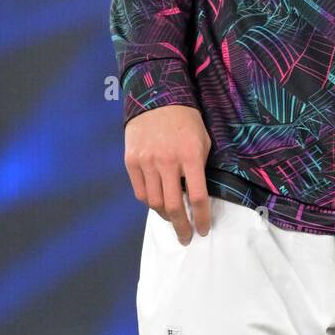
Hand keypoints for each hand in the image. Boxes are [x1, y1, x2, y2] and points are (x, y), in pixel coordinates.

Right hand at [124, 103, 212, 243]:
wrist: (156, 97)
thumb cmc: (186, 121)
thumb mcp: (203, 140)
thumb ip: (199, 167)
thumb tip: (196, 196)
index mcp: (190, 156)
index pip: (198, 197)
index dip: (202, 218)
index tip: (204, 230)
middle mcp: (167, 162)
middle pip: (174, 206)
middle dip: (182, 227)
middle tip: (186, 237)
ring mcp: (147, 162)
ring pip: (154, 202)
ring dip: (165, 216)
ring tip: (173, 219)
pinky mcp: (131, 162)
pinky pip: (139, 192)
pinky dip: (149, 203)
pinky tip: (157, 204)